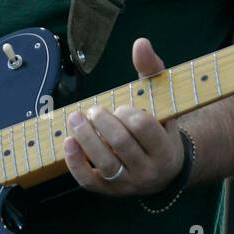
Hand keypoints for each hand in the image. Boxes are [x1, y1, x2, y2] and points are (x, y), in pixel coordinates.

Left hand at [63, 38, 184, 196]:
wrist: (164, 168)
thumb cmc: (160, 126)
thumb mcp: (162, 99)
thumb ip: (151, 70)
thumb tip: (140, 43)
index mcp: (166, 148)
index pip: (144, 127)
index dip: (127, 114)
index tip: (120, 107)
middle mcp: (149, 171)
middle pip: (121, 144)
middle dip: (102, 123)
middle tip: (93, 110)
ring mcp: (129, 183)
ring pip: (105, 163)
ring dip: (86, 138)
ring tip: (75, 118)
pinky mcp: (109, 191)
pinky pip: (89, 181)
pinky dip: (75, 162)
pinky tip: (68, 142)